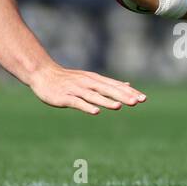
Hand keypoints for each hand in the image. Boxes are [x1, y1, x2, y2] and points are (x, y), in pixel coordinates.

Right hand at [27, 62, 145, 114]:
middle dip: (122, 96)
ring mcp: (76, 89)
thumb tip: (128, 85)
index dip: (129, 92)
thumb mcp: (91, 78)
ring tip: (119, 106)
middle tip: (137, 102)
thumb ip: (109, 84)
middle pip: (107, 90)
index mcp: (95, 79)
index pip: (115, 85)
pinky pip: (78, 102)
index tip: (143, 98)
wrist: (43, 73)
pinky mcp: (65, 97)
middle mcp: (88, 83)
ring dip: (106, 101)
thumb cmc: (68, 78)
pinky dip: (87, 106)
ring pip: (94, 96)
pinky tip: (96, 112)